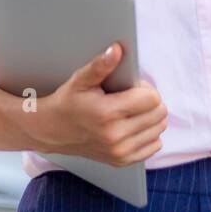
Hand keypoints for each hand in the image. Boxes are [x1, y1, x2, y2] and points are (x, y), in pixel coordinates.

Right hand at [32, 42, 167, 166]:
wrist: (51, 131)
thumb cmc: (67, 102)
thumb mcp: (81, 80)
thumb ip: (101, 65)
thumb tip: (117, 50)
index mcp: (107, 113)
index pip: (152, 99)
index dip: (145, 88)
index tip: (132, 87)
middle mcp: (115, 135)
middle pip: (159, 114)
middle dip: (149, 101)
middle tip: (131, 98)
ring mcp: (119, 151)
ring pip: (158, 129)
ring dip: (150, 117)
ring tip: (130, 111)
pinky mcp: (121, 160)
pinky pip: (154, 146)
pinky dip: (148, 134)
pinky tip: (132, 126)